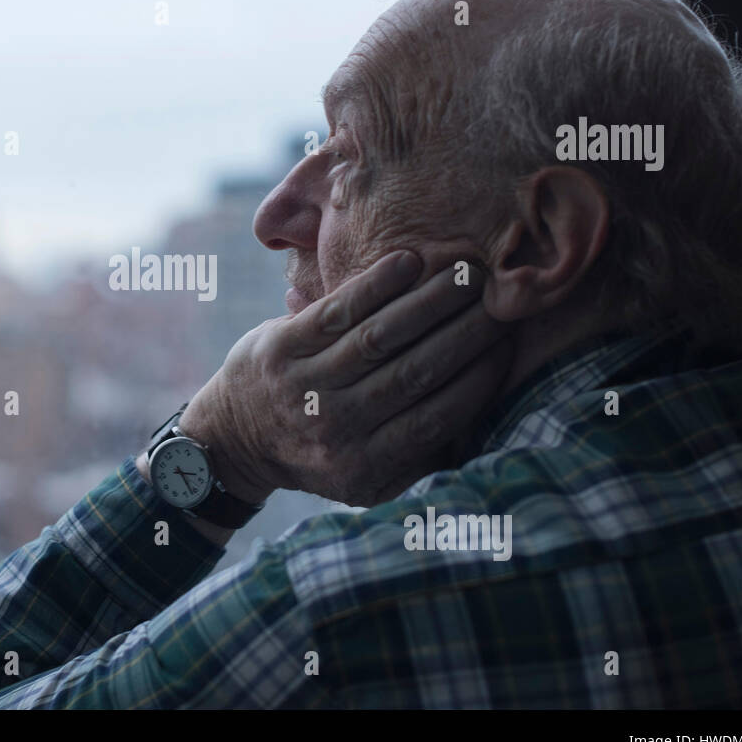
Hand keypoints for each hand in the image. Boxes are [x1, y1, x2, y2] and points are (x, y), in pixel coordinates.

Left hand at [178, 250, 514, 506]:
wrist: (232, 439)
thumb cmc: (316, 453)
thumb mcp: (365, 480)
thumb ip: (417, 460)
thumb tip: (484, 426)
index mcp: (362, 468)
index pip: (438, 417)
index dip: (480, 377)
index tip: (509, 343)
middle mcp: (332, 430)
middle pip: (416, 372)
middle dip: (466, 331)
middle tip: (501, 300)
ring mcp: (302, 386)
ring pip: (381, 336)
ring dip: (430, 300)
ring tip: (466, 273)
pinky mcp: (280, 347)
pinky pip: (339, 309)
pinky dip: (377, 283)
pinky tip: (410, 261)